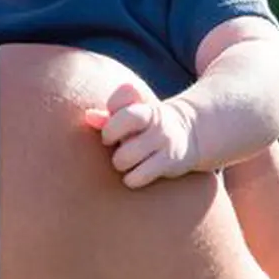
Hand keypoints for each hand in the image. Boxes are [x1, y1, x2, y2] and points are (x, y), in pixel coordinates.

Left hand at [85, 83, 199, 188]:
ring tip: (127, 161)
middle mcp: (156, 119)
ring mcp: (164, 139)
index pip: (120, 98)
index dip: (109, 112)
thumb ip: (108, 118)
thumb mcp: (131, 117)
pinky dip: (131, 179)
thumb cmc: (147, 128)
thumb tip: (88, 116)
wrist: (190, 134)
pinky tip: (135, 175)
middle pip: (116, 126)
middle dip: (109, 138)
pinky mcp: (171, 161)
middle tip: (115, 144)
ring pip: (123, 157)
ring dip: (120, 162)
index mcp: (143, 105)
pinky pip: (137, 176)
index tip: (111, 127)